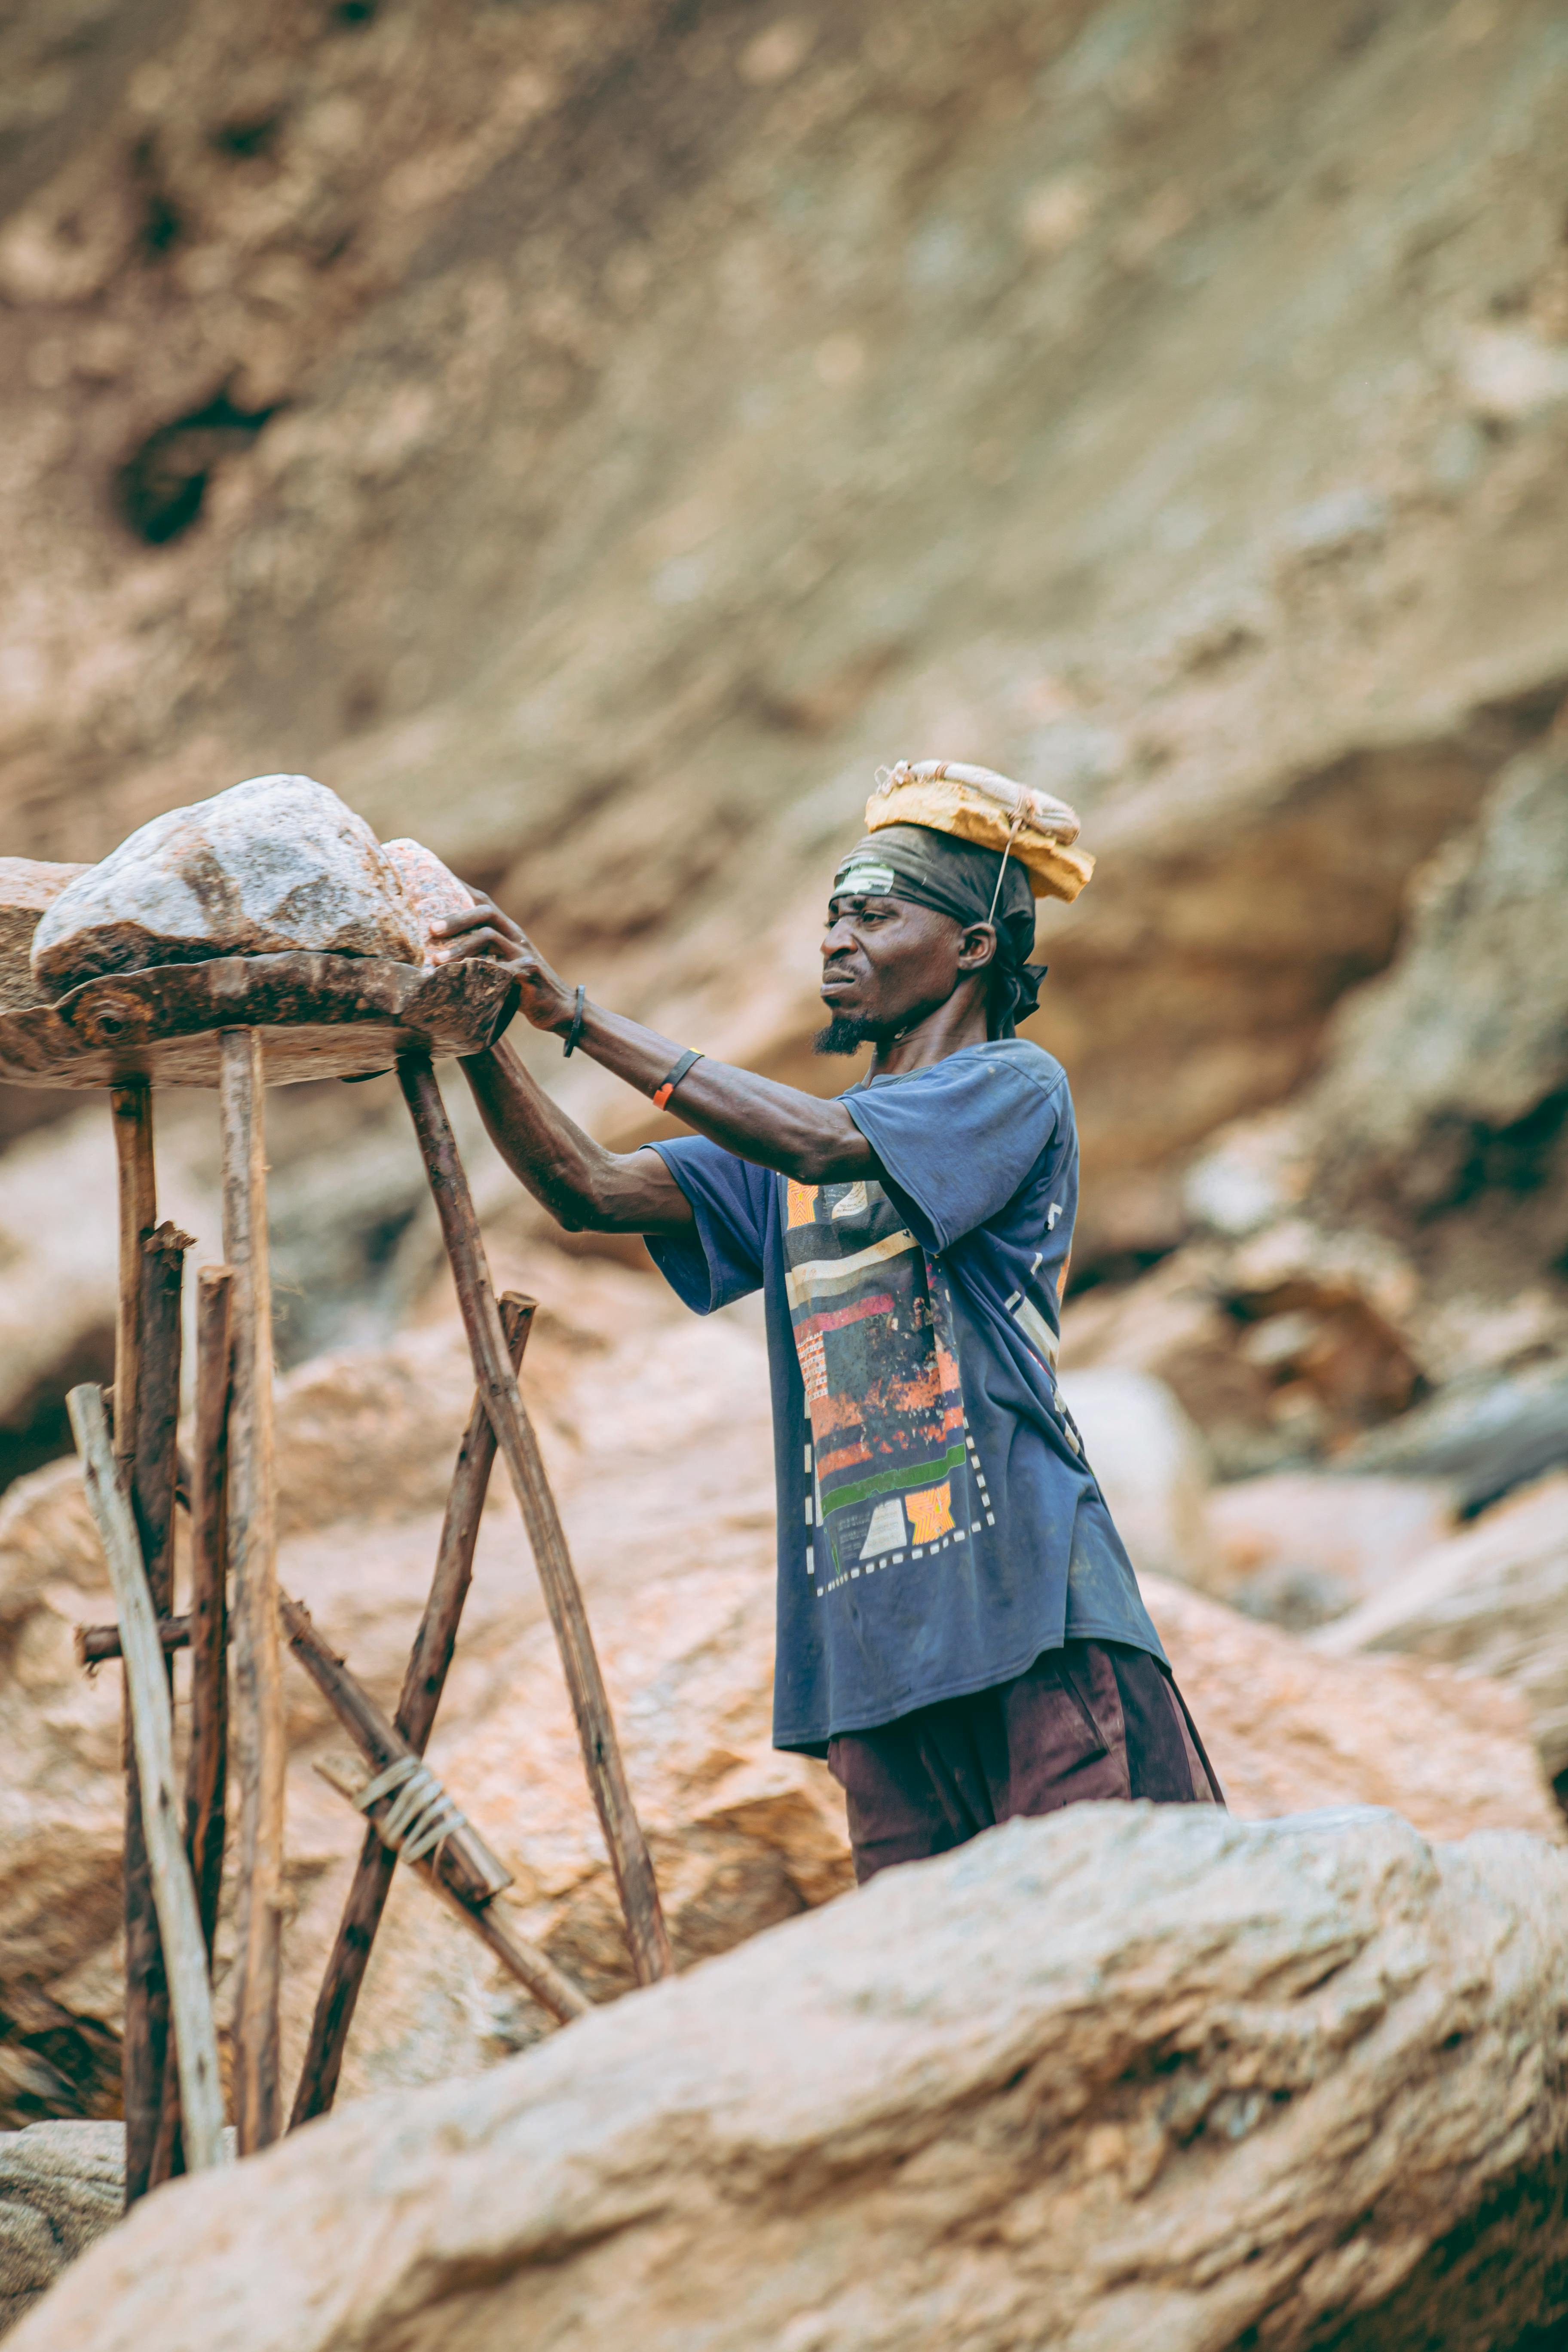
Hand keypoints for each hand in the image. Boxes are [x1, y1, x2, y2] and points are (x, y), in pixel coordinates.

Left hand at [430, 895, 574, 1033]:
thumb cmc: (521, 988)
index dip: (460, 889)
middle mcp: (516, 935)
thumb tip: (437, 953)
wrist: (558, 1007)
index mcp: (507, 930)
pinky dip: (477, 970)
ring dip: (460, 947)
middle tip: (431, 929)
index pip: (483, 902)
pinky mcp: (527, 972)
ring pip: (489, 937)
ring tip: (436, 961)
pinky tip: (459, 979)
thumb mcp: (499, 965)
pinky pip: (499, 966)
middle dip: (456, 918)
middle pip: (485, 912)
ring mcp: (523, 952)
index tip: (435, 883)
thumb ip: (479, 954)